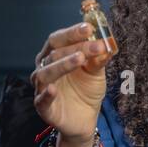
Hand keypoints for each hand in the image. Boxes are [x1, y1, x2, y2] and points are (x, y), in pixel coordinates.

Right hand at [31, 21, 110, 143]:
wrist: (85, 119)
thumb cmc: (85, 90)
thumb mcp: (95, 73)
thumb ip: (98, 59)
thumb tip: (106, 43)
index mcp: (54, 56)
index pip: (59, 39)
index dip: (73, 32)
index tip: (90, 28)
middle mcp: (44, 68)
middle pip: (54, 53)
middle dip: (75, 46)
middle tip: (96, 45)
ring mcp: (41, 87)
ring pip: (46, 73)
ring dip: (63, 64)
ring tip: (80, 59)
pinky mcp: (43, 107)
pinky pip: (41, 99)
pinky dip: (46, 94)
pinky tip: (53, 89)